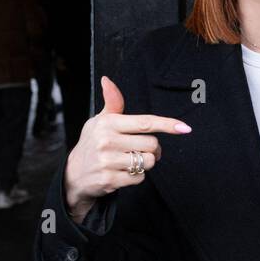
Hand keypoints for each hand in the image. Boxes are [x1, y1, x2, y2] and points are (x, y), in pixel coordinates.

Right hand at [63, 74, 191, 221]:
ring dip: (145, 163)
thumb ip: (112, 102)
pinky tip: (123, 172)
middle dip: (154, 149)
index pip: (145, 122)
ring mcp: (108, 161)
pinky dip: (136, 176)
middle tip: (143, 150)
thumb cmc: (93, 143)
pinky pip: (139, 178)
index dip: (167, 124)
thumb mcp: (99, 121)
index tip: (185, 128)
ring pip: (148, 162)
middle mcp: (107, 141)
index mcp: (108, 123)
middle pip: (152, 144)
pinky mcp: (110, 180)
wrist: (74, 174)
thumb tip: (108, 80)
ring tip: (131, 161)